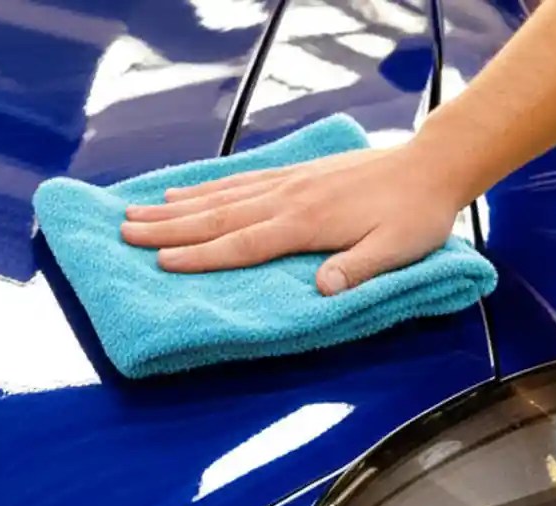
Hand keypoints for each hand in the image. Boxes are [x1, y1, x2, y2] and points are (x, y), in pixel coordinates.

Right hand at [120, 143, 466, 294]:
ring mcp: (287, 183)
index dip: (201, 255)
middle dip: (168, 227)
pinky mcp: (292, 175)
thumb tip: (322, 290)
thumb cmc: (417, 214)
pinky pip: (238, 181)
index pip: (243, 242)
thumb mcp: (398, 249)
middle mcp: (288, 198)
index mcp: (307, 223)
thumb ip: (358, 269)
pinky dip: (205, 188)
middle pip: (217, 216)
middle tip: (125, 234)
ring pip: (220, 196)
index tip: (161, 262)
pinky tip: (181, 192)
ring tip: (136, 212)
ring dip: (175, 206)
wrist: (431, 165)